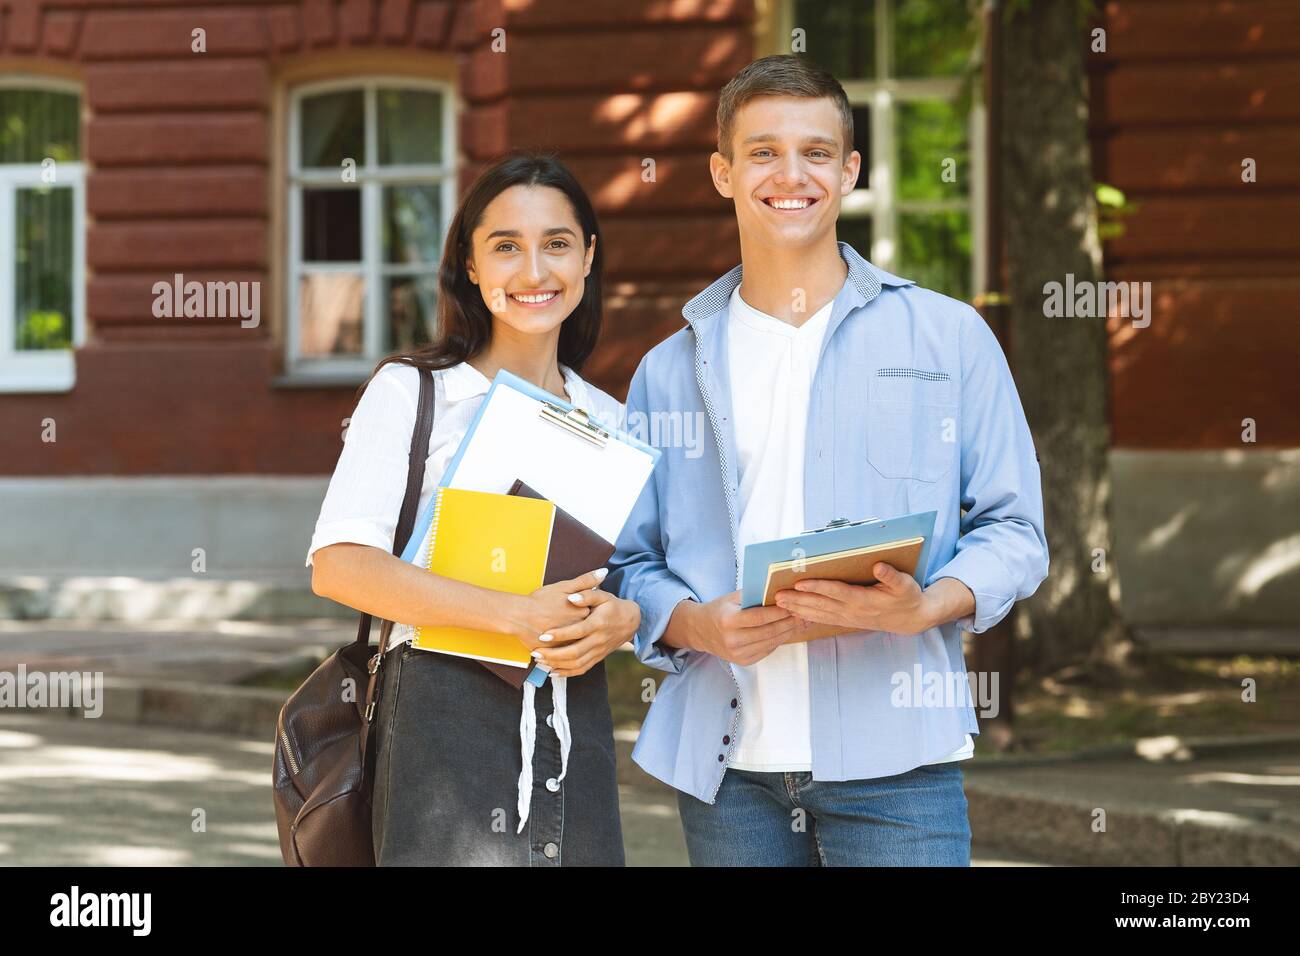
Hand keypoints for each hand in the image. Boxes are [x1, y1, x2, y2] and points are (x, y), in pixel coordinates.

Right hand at [504, 568, 605, 649]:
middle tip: (563, 619)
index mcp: (582, 613)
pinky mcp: (556, 652)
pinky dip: (561, 651)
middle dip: (579, 626)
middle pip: (586, 629)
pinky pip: (564, 655)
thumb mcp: (563, 586)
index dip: (584, 610)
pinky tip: (555, 645)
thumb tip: (604, 571)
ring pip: (575, 643)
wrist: (518, 615)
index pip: (593, 614)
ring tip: (559, 632)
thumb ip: (585, 581)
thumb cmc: (540, 600)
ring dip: (572, 639)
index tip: (574, 609)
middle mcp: (578, 629)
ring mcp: (568, 642)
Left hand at [532, 589, 640, 676]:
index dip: (560, 634)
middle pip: (575, 653)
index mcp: (598, 623)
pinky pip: (582, 669)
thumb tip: (571, 597)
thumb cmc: (613, 606)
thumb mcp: (603, 595)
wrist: (631, 621)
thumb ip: (587, 594)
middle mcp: (599, 640)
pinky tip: (552, 671)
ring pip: (577, 664)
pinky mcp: (598, 658)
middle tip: (535, 653)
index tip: (543, 635)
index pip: (577, 631)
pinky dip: (566, 673)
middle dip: (553, 655)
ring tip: (539, 661)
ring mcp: (599, 651)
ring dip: (557, 665)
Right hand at [677, 590, 804, 665]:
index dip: (779, 611)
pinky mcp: (743, 661)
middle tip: (804, 614)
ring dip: (789, 632)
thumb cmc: (719, 610)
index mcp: (728, 621)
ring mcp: (738, 654)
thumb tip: (779, 590)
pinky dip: (779, 640)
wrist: (701, 631)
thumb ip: (754, 595)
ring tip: (801, 622)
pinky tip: (789, 631)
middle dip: (789, 622)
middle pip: (769, 631)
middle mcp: (733, 640)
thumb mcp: (732, 598)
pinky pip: (768, 650)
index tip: (793, 604)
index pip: (760, 617)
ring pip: (771, 642)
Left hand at [773, 562, 932, 635]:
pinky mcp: (846, 621)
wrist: (909, 620)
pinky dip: (806, 616)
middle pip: (821, 605)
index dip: (818, 588)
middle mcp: (853, 611)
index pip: (837, 592)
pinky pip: (822, 619)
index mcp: (866, 600)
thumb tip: (878, 566)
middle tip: (778, 596)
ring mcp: (848, 618)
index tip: (800, 583)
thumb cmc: (907, 597)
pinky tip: (793, 613)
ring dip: (798, 609)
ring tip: (779, 604)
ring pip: (819, 614)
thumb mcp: (905, 584)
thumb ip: (891, 576)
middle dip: (799, 600)